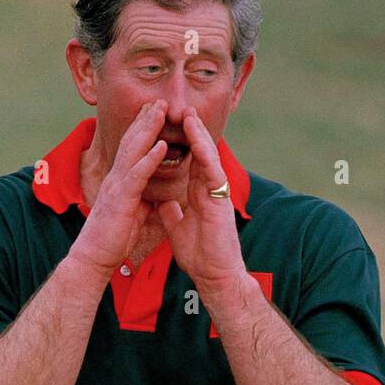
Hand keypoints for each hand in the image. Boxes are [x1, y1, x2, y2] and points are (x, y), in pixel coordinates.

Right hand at [70, 102, 168, 277]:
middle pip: (131, 142)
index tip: (155, 113)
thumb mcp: (132, 216)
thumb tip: (154, 198)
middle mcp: (116, 178)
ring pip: (133, 150)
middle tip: (159, 100)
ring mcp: (117, 186)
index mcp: (119, 181)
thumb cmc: (113, 240)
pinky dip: (149, 158)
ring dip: (148, 129)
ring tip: (161, 110)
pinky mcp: (121, 199)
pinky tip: (161, 145)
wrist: (95, 257)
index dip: (143, 130)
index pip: (131, 149)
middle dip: (146, 120)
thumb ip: (142, 202)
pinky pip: (137, 175)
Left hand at [154, 108, 246, 294]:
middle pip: (200, 152)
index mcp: (200, 194)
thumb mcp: (179, 230)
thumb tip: (163, 203)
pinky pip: (212, 170)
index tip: (168, 125)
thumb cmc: (201, 256)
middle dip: (190, 130)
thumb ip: (173, 213)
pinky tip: (196, 138)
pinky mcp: (221, 200)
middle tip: (177, 108)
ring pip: (208, 156)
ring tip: (187, 113)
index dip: (181, 142)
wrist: (215, 276)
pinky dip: (204, 153)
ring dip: (198, 134)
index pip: (190, 161)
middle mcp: (210, 189)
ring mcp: (217, 193)